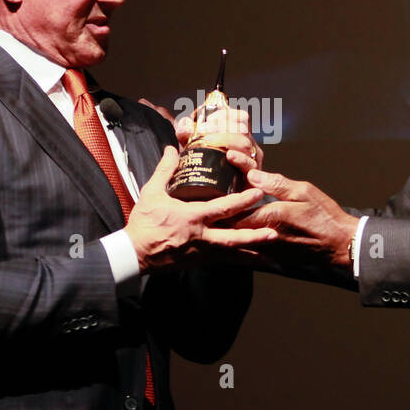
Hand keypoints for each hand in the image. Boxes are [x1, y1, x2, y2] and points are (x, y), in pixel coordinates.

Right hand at [125, 147, 276, 272]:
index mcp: (192, 217)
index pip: (222, 208)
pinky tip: (253, 259)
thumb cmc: (143, 223)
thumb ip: (165, 170)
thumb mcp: (151, 193)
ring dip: (252, 250)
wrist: (134, 254)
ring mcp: (201, 251)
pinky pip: (223, 260)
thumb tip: (173, 149)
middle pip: (234, 235)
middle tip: (275, 229)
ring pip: (232, 251)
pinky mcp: (199, 261)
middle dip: (255, 232)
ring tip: (271, 251)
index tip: (258, 193)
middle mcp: (201, 236)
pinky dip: (239, 259)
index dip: (242, 200)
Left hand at [142, 97, 262, 171]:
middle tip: (203, 131)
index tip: (207, 115)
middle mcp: (243, 144)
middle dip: (222, 126)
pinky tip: (231, 157)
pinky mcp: (251, 178)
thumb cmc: (200, 168)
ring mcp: (249, 160)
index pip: (237, 115)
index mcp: (233, 132)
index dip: (224, 112)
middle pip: (240, 127)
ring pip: (245, 144)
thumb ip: (173, 126)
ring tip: (212, 140)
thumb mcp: (187, 145)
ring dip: (229, 140)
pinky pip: (251, 167)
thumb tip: (149, 105)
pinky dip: (242, 161)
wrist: (204, 198)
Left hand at [223, 152, 359, 269]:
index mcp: (269, 217)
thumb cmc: (325, 218)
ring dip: (229, 226)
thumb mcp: (303, 192)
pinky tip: (239, 231)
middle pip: (230, 225)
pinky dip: (240, 239)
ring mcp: (265, 250)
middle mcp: (263, 236)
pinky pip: (247, 250)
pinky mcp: (270, 260)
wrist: (340, 246)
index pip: (234, 206)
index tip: (218, 185)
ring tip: (221, 214)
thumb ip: (275, 184)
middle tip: (214, 200)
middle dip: (222, 212)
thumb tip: (252, 174)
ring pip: (237, 238)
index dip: (223, 195)